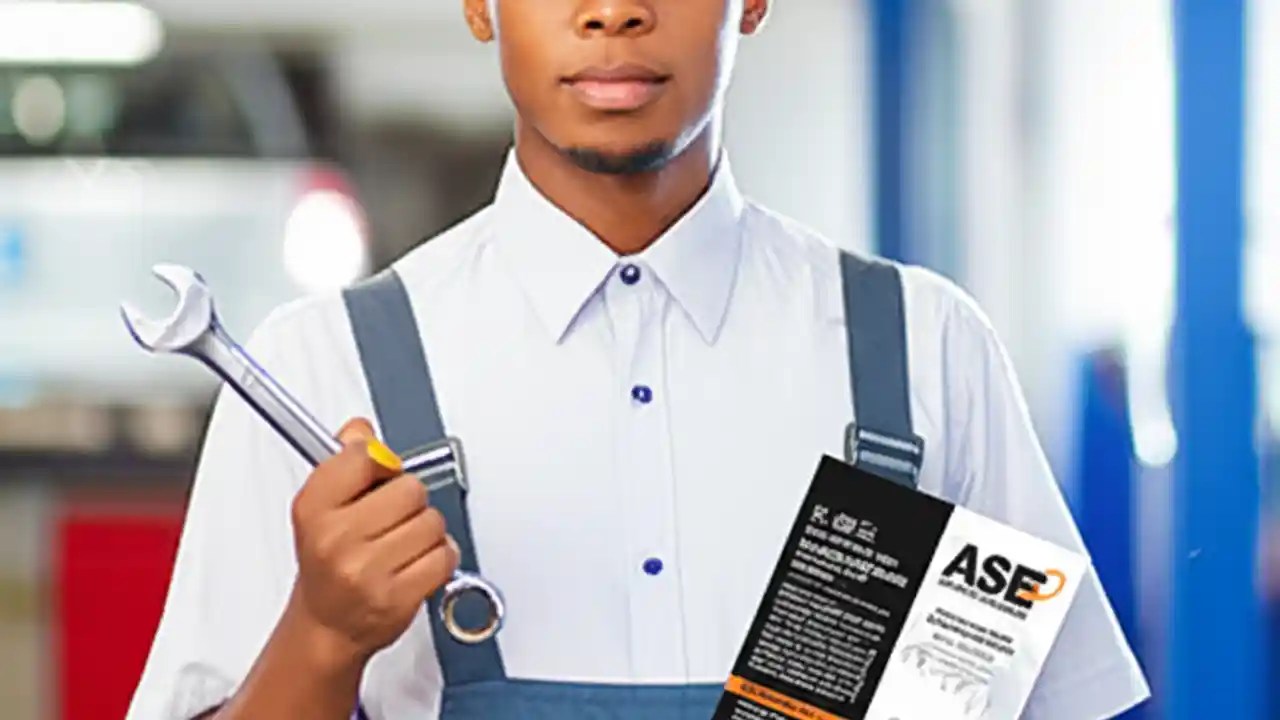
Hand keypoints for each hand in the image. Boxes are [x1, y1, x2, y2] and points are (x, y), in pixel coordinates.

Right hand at [286, 418, 459, 665]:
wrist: (327, 626)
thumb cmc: (327, 566)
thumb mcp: (321, 509)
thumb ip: (345, 463)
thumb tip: (362, 430)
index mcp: (314, 508)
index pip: (366, 455)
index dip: (382, 463)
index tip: (379, 474)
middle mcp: (337, 538)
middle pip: (410, 488)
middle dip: (409, 500)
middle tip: (392, 518)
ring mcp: (366, 571)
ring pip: (432, 522)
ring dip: (427, 531)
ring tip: (404, 544)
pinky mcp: (397, 597)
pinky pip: (444, 556)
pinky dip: (439, 557)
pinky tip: (417, 563)